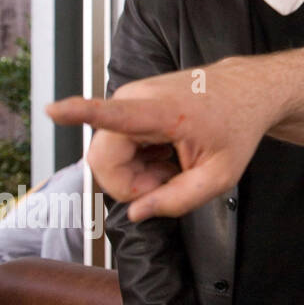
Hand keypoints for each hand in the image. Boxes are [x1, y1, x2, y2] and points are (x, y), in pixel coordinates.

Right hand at [45, 60, 272, 220]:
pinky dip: (138, 158)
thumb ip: (179, 200)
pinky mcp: (129, 101)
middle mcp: (139, 97)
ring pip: (109, 154)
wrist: (248, 91)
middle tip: (168, 182)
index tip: (54, 110)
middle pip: (105, 159)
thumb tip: (137, 213)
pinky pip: (117, 143)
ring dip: (137, 171)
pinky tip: (165, 153)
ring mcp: (131, 96)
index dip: (79, 113)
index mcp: (164, 111)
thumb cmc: (237, 127)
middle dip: (131, 183)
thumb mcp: (221, 175)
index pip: (114, 113)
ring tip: (172, 164)